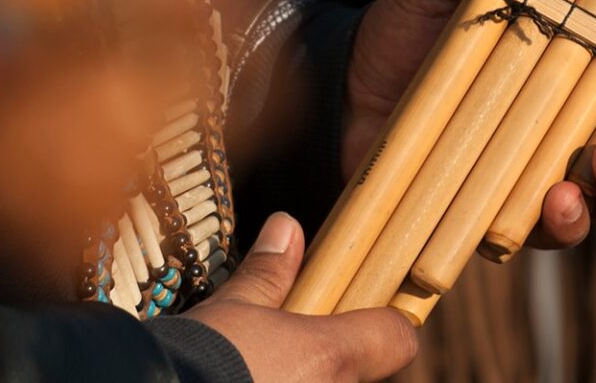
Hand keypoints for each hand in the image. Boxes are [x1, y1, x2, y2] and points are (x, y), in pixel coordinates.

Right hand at [187, 214, 417, 381]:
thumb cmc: (197, 358)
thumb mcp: (232, 308)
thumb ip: (269, 273)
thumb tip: (287, 228)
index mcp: (332, 355)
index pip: (398, 337)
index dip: (385, 319)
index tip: (361, 306)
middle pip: (359, 367)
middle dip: (333, 351)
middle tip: (293, 336)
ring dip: (307, 375)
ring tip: (262, 363)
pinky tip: (251, 379)